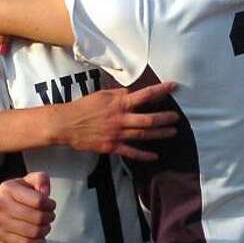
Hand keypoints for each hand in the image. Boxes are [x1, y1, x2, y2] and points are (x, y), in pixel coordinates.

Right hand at [0, 173, 55, 242]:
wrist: (0, 215)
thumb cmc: (20, 198)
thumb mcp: (30, 183)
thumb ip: (41, 179)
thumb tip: (44, 192)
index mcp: (8, 187)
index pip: (39, 201)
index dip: (50, 205)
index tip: (50, 205)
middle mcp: (0, 203)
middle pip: (38, 217)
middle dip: (49, 218)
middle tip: (49, 217)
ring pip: (33, 232)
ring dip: (45, 230)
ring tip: (45, 226)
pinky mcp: (0, 235)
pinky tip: (40, 238)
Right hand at [58, 83, 178, 161]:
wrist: (66, 124)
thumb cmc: (83, 107)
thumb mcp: (102, 95)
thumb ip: (119, 95)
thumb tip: (132, 93)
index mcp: (119, 104)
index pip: (145, 95)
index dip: (161, 90)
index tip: (174, 86)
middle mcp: (121, 119)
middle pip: (148, 119)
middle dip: (165, 118)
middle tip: (177, 117)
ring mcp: (117, 134)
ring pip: (143, 135)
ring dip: (160, 134)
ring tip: (172, 132)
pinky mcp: (112, 146)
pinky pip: (131, 152)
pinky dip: (144, 155)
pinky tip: (155, 156)